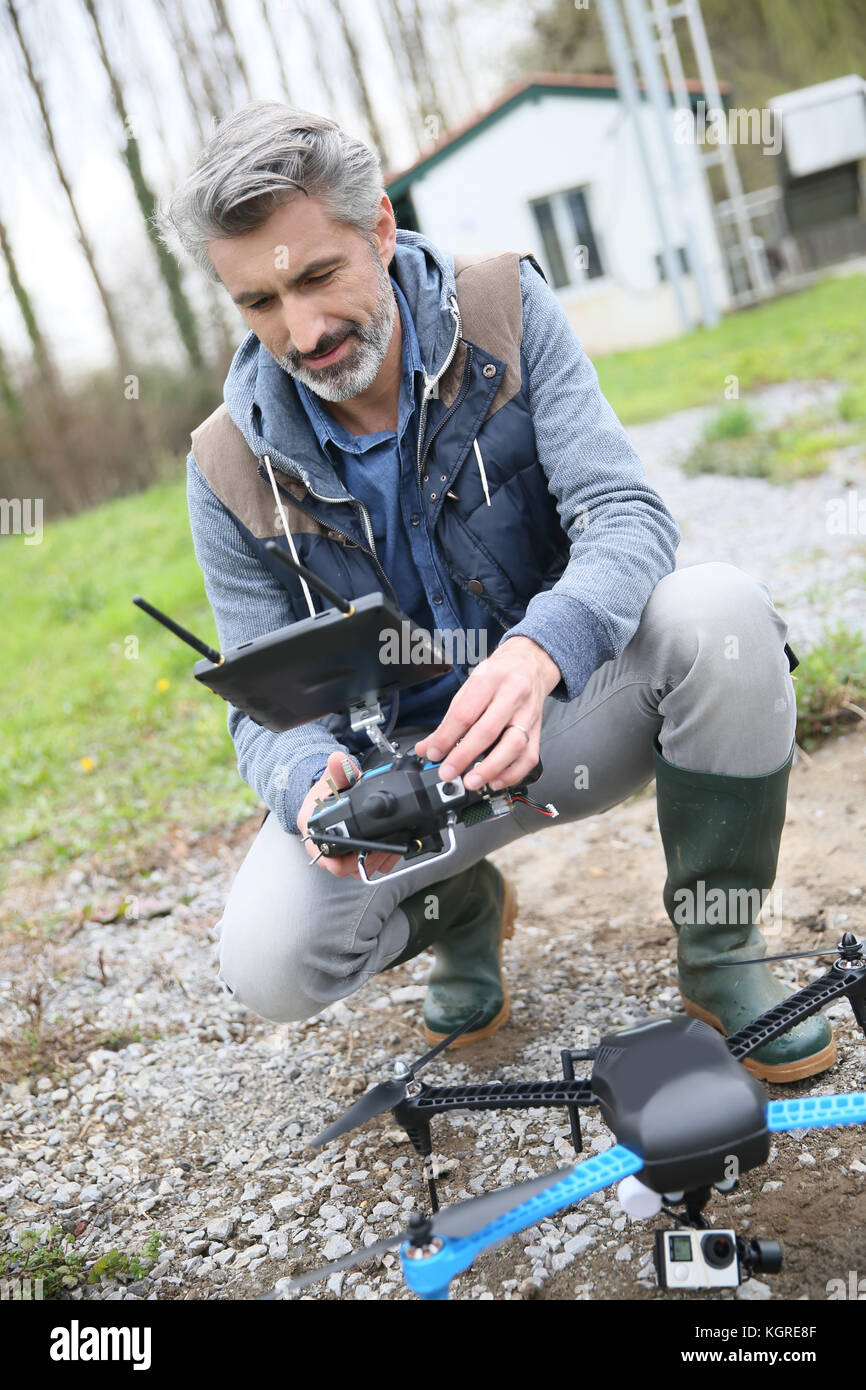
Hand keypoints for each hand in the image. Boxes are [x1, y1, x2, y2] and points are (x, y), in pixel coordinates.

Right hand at [297, 750, 402, 879]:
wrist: (327, 796)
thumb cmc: (326, 792)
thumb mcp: (331, 779)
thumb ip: (338, 770)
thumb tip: (338, 759)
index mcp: (313, 829)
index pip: (324, 854)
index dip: (339, 859)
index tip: (355, 856)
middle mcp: (322, 845)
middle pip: (343, 866)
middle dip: (365, 860)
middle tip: (383, 849)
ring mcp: (336, 854)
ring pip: (356, 870)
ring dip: (375, 861)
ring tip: (389, 849)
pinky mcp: (349, 856)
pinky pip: (364, 866)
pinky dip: (379, 861)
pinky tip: (389, 851)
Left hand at [413, 636, 560, 791]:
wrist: (530, 664)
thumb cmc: (498, 676)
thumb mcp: (470, 686)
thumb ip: (449, 719)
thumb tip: (428, 747)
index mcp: (491, 679)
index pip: (465, 713)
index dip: (446, 737)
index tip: (433, 753)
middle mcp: (513, 694)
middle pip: (488, 730)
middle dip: (464, 756)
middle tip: (448, 772)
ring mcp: (528, 713)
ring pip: (514, 745)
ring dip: (490, 768)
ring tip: (471, 781)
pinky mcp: (538, 730)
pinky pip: (529, 757)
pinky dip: (511, 773)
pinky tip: (494, 780)